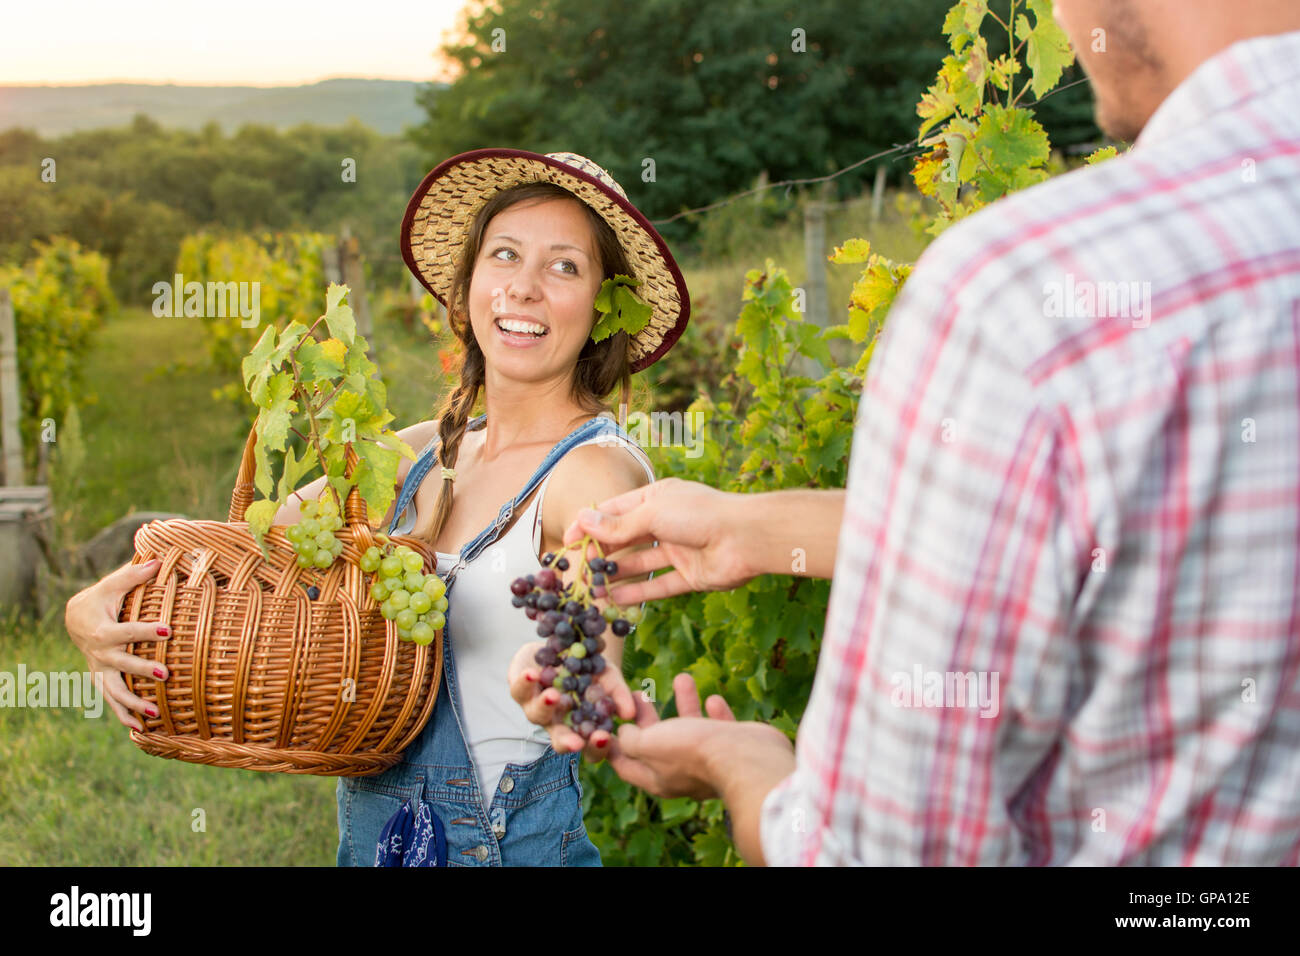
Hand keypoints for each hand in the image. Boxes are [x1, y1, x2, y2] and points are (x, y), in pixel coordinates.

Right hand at [64, 558, 170, 731]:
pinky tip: (141, 729)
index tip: (168, 630)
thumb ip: (133, 575)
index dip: (146, 631)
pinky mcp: (102, 679)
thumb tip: (156, 561)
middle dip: (142, 670)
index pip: (126, 631)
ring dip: (133, 704)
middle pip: (121, 665)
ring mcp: (99, 669)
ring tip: (156, 714)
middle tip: (166, 673)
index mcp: (101, 629)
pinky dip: (123, 715)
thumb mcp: (113, 584)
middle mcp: (98, 653)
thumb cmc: (101, 597)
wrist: (76, 618)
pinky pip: (111, 701)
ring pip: (114, 691)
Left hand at [508, 641, 637, 762]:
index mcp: (579, 726)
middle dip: (567, 741)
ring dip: (546, 706)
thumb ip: (618, 693)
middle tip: (576, 742)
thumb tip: (629, 713)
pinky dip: (525, 682)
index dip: (596, 748)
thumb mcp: (608, 675)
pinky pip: (519, 690)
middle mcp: (556, 722)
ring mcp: (535, 707)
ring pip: (536, 715)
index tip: (604, 738)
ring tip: (554, 695)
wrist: (561, 644)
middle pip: (559, 741)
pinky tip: (533, 674)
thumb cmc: (588, 667)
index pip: (589, 748)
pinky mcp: (519, 688)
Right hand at [562, 477, 756, 603]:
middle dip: (601, 554)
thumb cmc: (699, 514)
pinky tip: (615, 600)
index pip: (614, 511)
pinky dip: (638, 593)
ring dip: (616, 576)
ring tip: (591, 590)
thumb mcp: (652, 514)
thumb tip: (583, 521)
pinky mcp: (689, 575)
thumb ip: (618, 525)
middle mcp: (666, 522)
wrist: (746, 538)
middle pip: (626, 539)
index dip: (589, 526)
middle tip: (577, 572)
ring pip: (640, 564)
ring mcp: (678, 549)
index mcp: (657, 498)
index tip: (567, 543)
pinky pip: (658, 585)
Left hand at [606, 672, 741, 800]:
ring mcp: (709, 763)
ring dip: (684, 704)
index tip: (604, 725)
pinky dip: (715, 713)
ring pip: (690, 730)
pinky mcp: (733, 751)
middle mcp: (682, 774)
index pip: (626, 766)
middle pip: (657, 744)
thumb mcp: (649, 744)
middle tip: (638, 693)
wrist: (747, 759)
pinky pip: (720, 730)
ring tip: (681, 678)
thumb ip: (632, 740)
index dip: (612, 747)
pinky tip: (713, 698)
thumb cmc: (692, 751)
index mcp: (657, 779)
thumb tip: (624, 735)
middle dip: (646, 718)